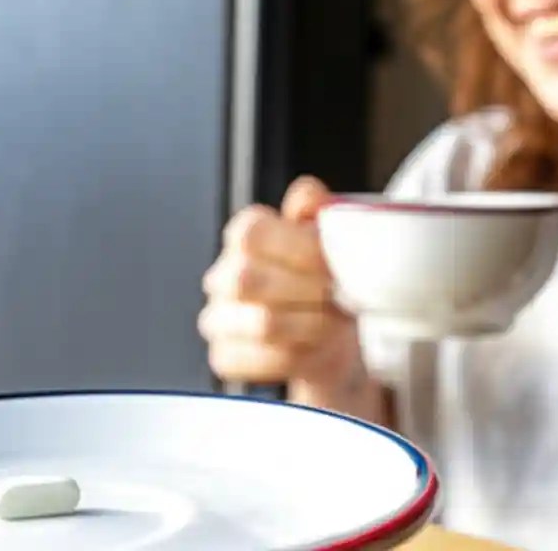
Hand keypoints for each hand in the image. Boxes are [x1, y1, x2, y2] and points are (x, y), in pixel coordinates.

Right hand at [198, 177, 362, 391]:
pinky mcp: (225, 358)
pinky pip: (263, 360)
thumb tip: (307, 198)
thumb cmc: (328, 279)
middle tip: (340, 297)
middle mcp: (221, 275)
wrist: (334, 334)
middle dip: (307, 290)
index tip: (333, 265)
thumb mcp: (330, 236)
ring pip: (262, 323)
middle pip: (249, 280)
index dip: (298, 249)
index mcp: (244, 235)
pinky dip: (301, 356)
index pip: (252, 234)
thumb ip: (318, 209)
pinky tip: (315, 346)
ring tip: (335, 322)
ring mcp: (217, 319)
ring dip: (312, 324)